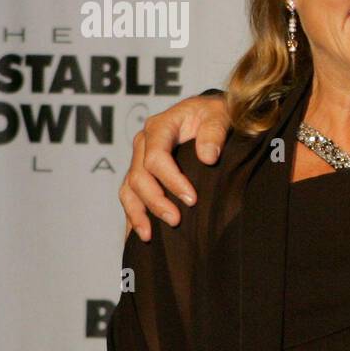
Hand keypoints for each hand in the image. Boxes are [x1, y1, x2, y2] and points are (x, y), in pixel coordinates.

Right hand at [120, 95, 230, 239]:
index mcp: (160, 126)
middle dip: (156, 201)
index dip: (171, 180)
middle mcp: (144, 142)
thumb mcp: (220, 115)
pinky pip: (129, 196)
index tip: (192, 199)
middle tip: (176, 220)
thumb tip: (208, 157)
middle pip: (139, 176)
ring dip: (138, 213)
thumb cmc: (216, 114)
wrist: (210, 114)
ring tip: (150, 236)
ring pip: (129, 189)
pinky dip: (133, 216)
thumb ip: (214, 132)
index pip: (156, 156)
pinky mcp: (141, 173)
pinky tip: (139, 235)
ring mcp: (139, 158)